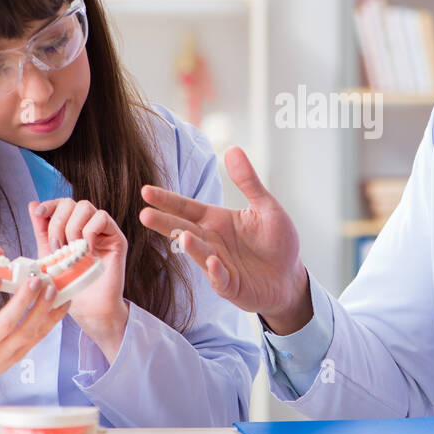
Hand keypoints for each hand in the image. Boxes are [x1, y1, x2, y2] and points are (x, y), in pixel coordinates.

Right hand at [0, 246, 68, 415]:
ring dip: (42, 310)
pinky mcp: (17, 357)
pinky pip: (39, 337)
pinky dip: (53, 319)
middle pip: (5, 325)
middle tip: (35, 280)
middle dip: (22, 301)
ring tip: (52, 289)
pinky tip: (63, 302)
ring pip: (27, 333)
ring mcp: (3, 355)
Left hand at [28, 199, 129, 358]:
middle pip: (71, 202)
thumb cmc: (69, 287)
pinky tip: (86, 251)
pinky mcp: (117, 238)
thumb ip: (42, 231)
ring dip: (72, 228)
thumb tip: (32, 204)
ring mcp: (103, 231)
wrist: (88, 310)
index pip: (61, 203)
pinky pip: (102, 218)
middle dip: (58, 222)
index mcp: (71, 227)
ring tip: (70, 250)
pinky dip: (89, 232)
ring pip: (86, 207)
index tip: (38, 215)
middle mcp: (88, 226)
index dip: (49, 205)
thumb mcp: (48, 256)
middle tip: (57, 247)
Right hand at [138, 146, 310, 334]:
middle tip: (143, 215)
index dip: (168, 200)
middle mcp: (212, 241)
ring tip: (182, 236)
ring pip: (199, 254)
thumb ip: (248, 182)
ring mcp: (218, 265)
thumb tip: (232, 149)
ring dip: (191, 246)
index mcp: (216, 220)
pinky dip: (215, 271)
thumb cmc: (276, 241)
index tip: (146, 191)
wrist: (289, 277)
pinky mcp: (230, 285)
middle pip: (184, 229)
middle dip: (164, 223)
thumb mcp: (265, 207)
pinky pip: (220, 278)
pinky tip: (213, 262)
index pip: (187, 208)